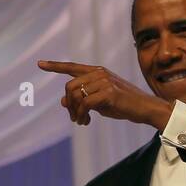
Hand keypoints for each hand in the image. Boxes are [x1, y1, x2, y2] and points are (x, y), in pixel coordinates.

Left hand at [39, 60, 171, 128]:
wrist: (145, 108)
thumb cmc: (123, 105)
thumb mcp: (100, 102)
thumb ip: (83, 98)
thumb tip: (62, 101)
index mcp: (97, 72)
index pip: (72, 67)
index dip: (55, 66)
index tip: (40, 64)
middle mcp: (99, 73)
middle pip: (69, 87)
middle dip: (68, 105)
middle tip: (74, 118)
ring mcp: (104, 81)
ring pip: (76, 96)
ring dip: (75, 113)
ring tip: (81, 122)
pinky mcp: (109, 93)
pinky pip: (85, 104)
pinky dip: (82, 115)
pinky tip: (87, 121)